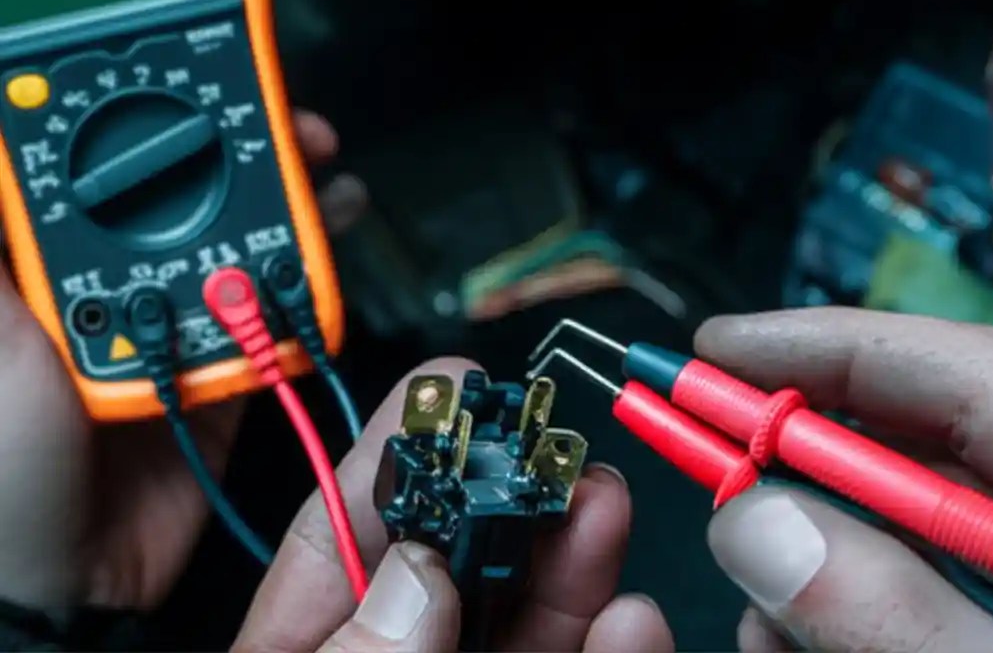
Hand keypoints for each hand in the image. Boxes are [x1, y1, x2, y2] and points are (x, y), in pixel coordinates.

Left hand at [0, 112, 365, 610]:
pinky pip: (278, 317)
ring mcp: (182, 326)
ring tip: (326, 178)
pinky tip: (330, 248)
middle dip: (245, 151)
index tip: (199, 82)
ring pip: (244, 246)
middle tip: (290, 127)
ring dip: (291, 206)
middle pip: (193, 195)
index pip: (108, 166)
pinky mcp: (229, 371)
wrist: (63, 576)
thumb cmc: (2, 460)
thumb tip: (10, 138)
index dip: (155, 114)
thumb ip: (17, 241)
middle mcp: (124, 283)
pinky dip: (310, 281)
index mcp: (57, 262)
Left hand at [232, 358, 673, 652]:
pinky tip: (632, 623)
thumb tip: (415, 574)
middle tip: (546, 438)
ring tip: (603, 504)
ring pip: (538, 624)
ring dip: (581, 562)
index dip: (396, 457)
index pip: (342, 543)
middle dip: (509, 498)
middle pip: (459, 574)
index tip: (443, 385)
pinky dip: (619, 651)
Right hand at [695, 308, 992, 652]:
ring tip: (771, 613)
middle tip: (712, 475)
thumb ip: (902, 624)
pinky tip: (822, 639)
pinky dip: (874, 608)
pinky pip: (951, 590)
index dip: (832, 348)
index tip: (715, 352)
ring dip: (834, 558)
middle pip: (944, 446)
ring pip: (931, 525)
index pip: (977, 381)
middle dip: (813, 458)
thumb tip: (758, 522)